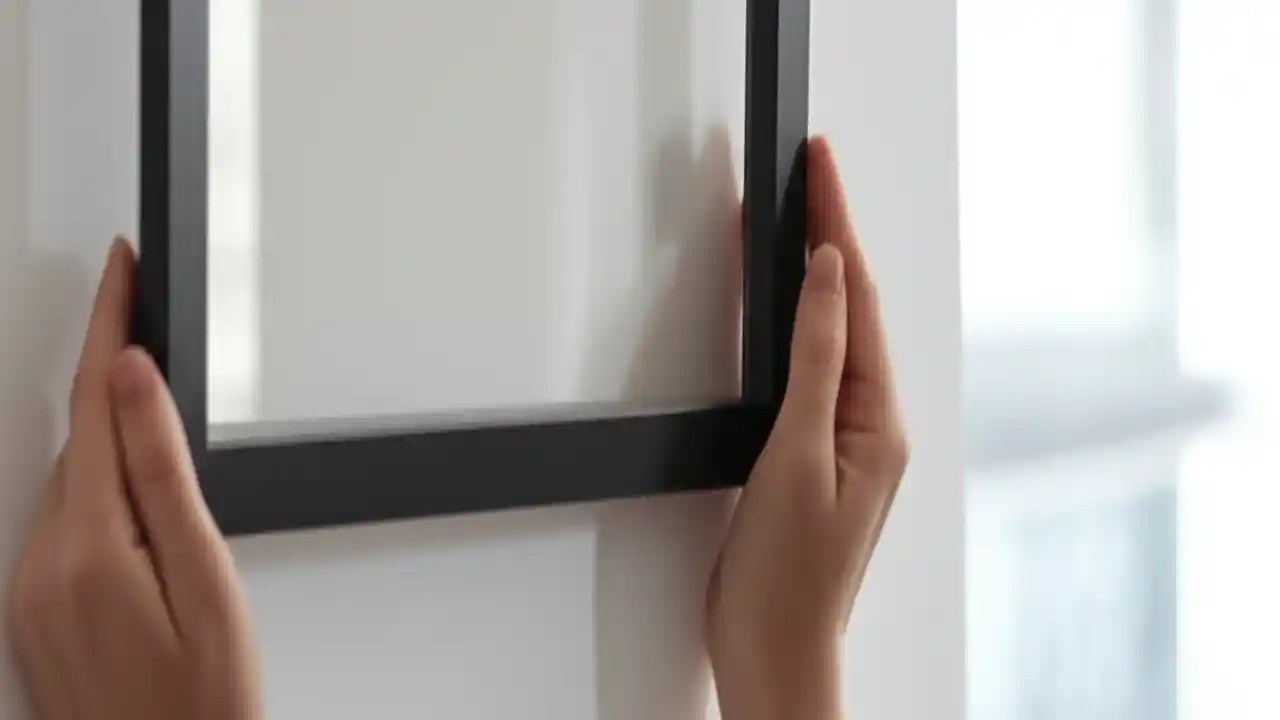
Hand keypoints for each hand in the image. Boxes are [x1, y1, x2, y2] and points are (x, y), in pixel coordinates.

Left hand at [7, 239, 262, 719]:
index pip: (97, 403)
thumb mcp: (208, 583)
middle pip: (80, 440)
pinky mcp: (33, 612)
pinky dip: (100, 498)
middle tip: (151, 323)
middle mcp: (41, 564)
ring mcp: (30, 592)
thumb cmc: (205, 700)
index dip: (111, 326)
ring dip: (112, 447)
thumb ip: (163, 475)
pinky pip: (63, 525)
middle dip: (117, 384)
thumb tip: (136, 383)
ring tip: (166, 446)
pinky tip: (141, 520)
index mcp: (89, 547)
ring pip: (72, 483)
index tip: (122, 269)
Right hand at [706, 138, 907, 719]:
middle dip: (832, 232)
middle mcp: (868, 423)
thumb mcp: (798, 457)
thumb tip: (828, 277)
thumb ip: (815, 362)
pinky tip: (789, 307)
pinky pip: (810, 368)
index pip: (855, 298)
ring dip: (818, 272)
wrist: (771, 650)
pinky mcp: (808, 454)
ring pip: (833, 333)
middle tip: (813, 169)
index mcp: (877, 421)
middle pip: (851, 306)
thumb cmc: (785, 578)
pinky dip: (797, 323)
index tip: (819, 165)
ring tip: (806, 216)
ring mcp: (841, 438)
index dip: (835, 223)